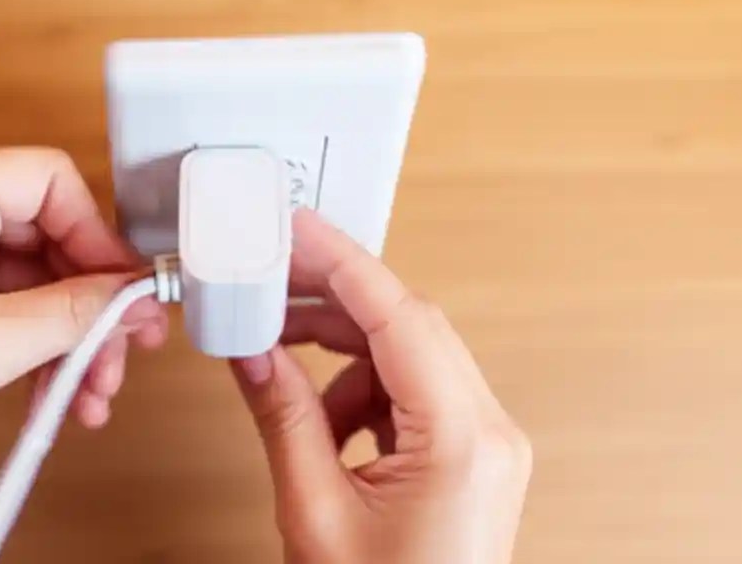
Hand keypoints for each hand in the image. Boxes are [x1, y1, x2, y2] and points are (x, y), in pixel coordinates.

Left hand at [0, 147, 165, 561]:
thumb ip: (68, 313)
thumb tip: (127, 294)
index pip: (46, 180)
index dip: (97, 235)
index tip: (128, 288)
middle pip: (42, 235)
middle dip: (88, 299)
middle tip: (121, 348)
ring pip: (26, 282)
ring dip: (66, 337)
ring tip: (89, 392)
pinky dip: (32, 352)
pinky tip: (53, 399)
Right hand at [232, 209, 530, 563]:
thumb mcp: (315, 514)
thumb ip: (283, 419)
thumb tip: (251, 352)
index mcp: (462, 442)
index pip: (399, 318)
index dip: (341, 262)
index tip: (297, 227)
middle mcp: (490, 432)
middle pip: (408, 326)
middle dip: (332, 302)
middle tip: (269, 283)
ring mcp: (488, 443)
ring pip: (409, 356)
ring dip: (343, 355)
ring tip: (286, 372)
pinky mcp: (474, 455)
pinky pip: (414, 392)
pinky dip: (362, 393)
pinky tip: (325, 426)